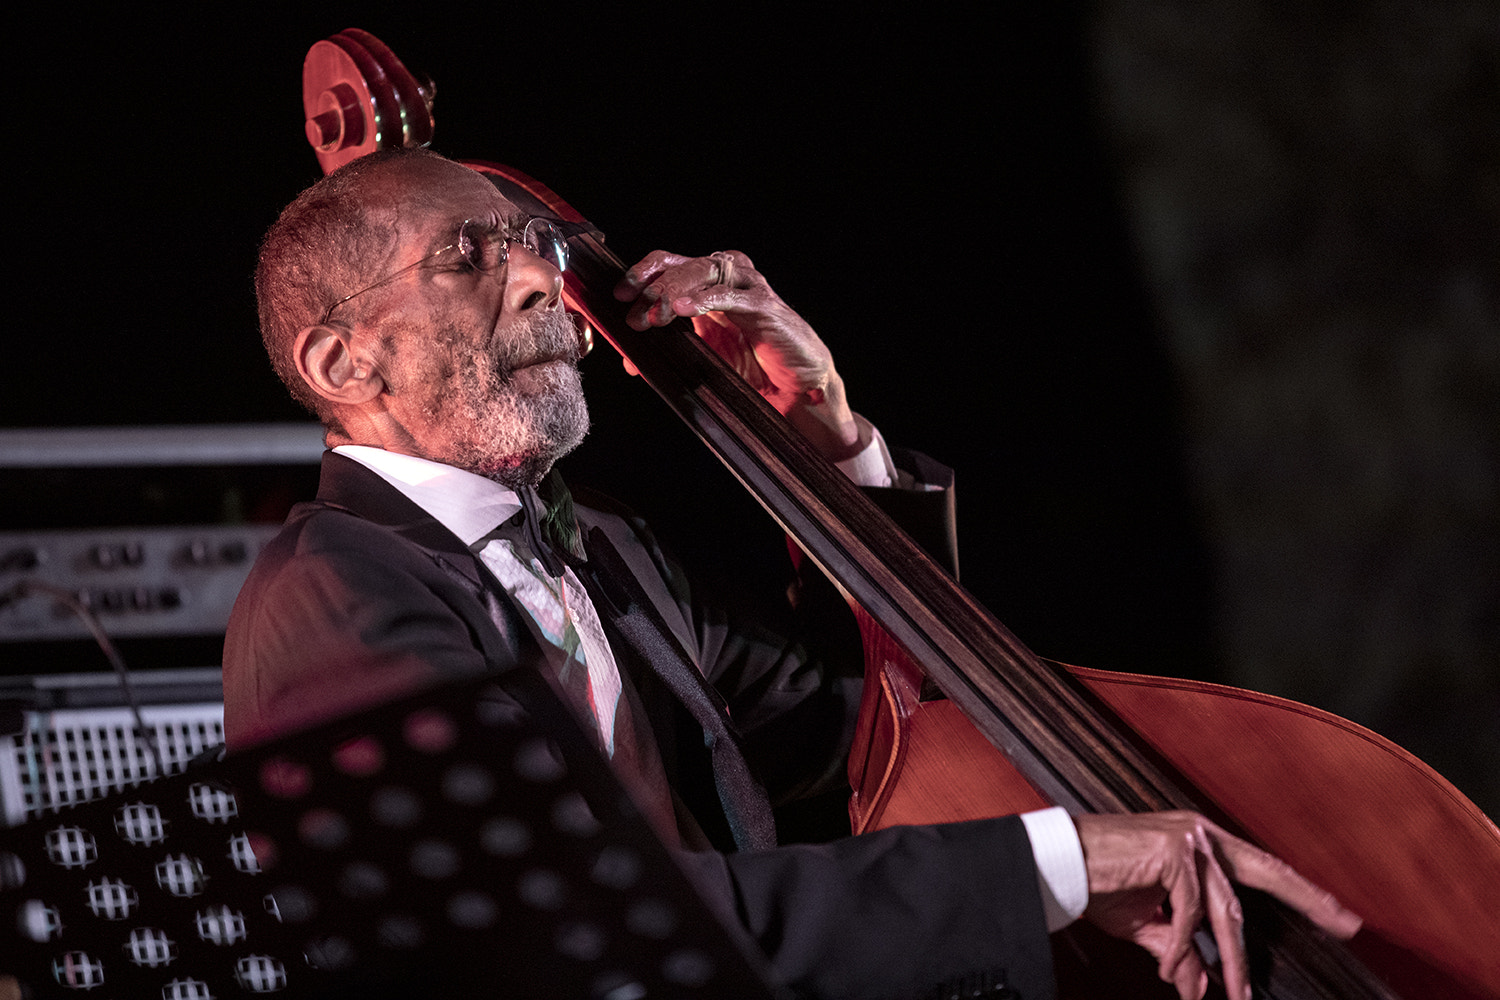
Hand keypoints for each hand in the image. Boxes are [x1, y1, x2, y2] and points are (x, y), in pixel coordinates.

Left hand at [614, 250, 864, 460]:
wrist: (796, 393)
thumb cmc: (752, 373)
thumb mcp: (701, 359)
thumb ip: (668, 353)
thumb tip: (628, 360)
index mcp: (709, 287)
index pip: (670, 263)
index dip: (642, 273)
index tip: (619, 295)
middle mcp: (728, 280)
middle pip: (684, 263)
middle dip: (652, 284)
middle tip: (632, 311)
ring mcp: (749, 289)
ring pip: (705, 271)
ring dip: (674, 290)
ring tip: (655, 316)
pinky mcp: (767, 307)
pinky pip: (732, 295)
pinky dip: (704, 300)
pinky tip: (683, 309)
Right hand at [1075, 812, 1361, 999]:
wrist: (1058, 863)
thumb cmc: (1099, 884)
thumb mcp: (1148, 924)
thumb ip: (1179, 947)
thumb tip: (1201, 986)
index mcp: (1199, 844)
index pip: (1259, 868)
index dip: (1300, 890)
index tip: (1336, 913)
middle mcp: (1200, 834)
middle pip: (1261, 879)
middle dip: (1308, 902)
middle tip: (1347, 924)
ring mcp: (1187, 838)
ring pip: (1224, 910)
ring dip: (1231, 960)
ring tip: (1236, 995)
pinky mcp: (1171, 850)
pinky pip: (1187, 913)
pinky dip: (1179, 948)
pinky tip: (1168, 970)